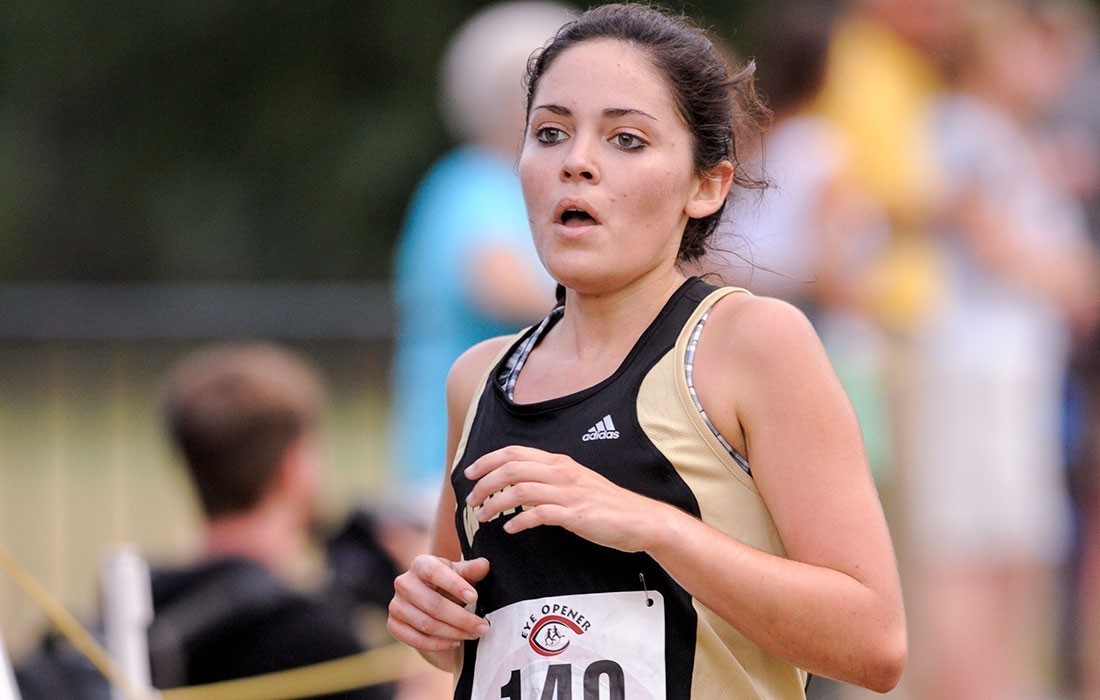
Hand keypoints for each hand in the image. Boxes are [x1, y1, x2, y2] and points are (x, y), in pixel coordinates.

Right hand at [387, 555, 490, 653]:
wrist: (430, 599)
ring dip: (453, 633)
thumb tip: (484, 565)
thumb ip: (471, 570)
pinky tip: (454, 642)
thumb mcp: (461, 573)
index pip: (434, 572)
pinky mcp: (393, 624)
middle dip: (461, 618)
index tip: (474, 597)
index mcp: (420, 564)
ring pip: (426, 624)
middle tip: (482, 627)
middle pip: (433, 604)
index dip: (454, 584)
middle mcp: (404, 582)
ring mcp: (396, 604)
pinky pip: (415, 640)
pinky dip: (437, 644)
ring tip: (473, 635)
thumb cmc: (449, 583)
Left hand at [463, 445, 665, 551]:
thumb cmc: (605, 504)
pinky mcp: (575, 515)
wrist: (639, 519)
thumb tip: (518, 485)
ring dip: (495, 503)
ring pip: (520, 490)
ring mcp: (569, 493)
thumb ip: (548, 480)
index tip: (470, 473)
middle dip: (484, 483)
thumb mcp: (575, 482)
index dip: (487, 460)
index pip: (515, 452)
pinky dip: (519, 521)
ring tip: (483, 516)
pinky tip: (510, 530)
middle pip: (511, 468)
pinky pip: (539, 514)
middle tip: (471, 499)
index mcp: (559, 462)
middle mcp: (561, 472)